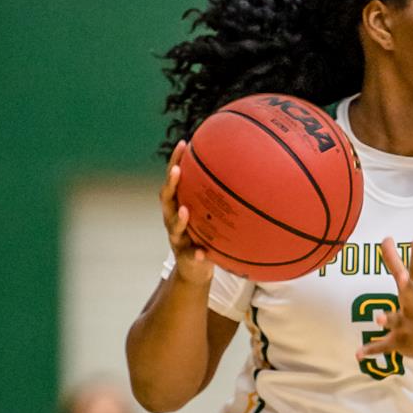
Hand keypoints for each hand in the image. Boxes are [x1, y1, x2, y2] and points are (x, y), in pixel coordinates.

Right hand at [161, 147, 213, 288]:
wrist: (195, 268)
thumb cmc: (205, 234)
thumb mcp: (210, 213)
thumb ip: (218, 196)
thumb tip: (246, 170)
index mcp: (178, 204)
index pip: (175, 179)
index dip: (176, 161)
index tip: (184, 144)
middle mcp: (172, 219)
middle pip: (166, 199)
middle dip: (171, 184)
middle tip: (177, 171)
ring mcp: (177, 238)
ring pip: (173, 226)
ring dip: (178, 219)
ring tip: (184, 210)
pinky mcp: (185, 256)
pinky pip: (190, 254)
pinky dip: (195, 252)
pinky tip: (201, 251)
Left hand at [359, 239, 412, 370]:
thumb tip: (409, 238)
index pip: (407, 271)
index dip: (401, 257)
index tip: (394, 239)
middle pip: (410, 294)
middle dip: (407, 286)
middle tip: (403, 277)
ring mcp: (408, 326)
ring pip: (396, 322)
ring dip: (388, 319)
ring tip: (379, 319)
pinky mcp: (400, 343)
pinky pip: (384, 347)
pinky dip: (371, 350)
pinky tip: (358, 353)